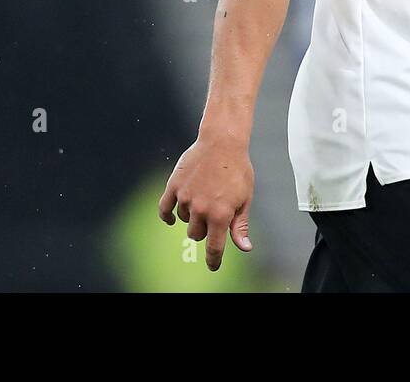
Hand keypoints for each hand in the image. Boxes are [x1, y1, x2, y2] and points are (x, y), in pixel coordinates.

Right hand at [158, 135, 254, 270]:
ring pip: (184, 220)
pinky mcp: (174, 186)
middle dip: (204, 230)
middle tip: (212, 215)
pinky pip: (164, 209)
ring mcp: (185, 198)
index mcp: (221, 215)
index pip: (214, 247)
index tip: (212, 266)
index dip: (213, 260)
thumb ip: (240, 225)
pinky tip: (171, 219)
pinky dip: (167, 217)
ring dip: (192, 216)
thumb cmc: (238, 170)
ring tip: (203, 197)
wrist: (222, 142)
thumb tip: (245, 248)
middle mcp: (201, 209)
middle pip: (196, 234)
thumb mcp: (245, 198)